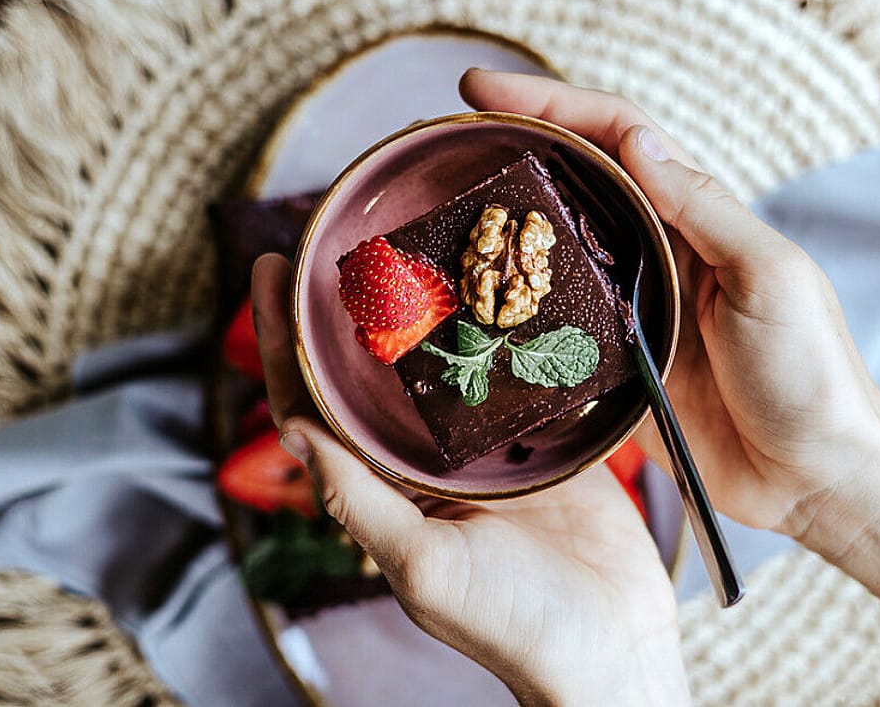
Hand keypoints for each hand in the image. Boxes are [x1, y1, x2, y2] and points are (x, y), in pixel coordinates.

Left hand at [251, 253, 689, 706]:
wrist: (611, 645)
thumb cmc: (512, 622)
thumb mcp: (423, 566)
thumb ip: (357, 502)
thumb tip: (289, 428)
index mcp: (384, 488)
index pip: (313, 403)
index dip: (281, 339)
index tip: (267, 267)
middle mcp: (426, 461)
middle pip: (370, 371)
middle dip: (347, 307)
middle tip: (336, 235)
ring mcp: (486, 448)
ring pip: (444, 363)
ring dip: (425, 308)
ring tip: (414, 242)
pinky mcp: (544, 439)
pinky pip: (517, 373)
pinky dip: (504, 331)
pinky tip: (502, 283)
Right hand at [460, 70, 879, 541]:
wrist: (814, 477)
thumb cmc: (810, 374)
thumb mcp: (768, 277)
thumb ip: (704, 208)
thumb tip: (637, 141)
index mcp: (698, 220)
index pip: (616, 138)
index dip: (552, 105)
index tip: (482, 88)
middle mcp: (660, 255)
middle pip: (575, 184)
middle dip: (514, 150)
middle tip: (446, 139)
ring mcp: (632, 311)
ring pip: (557, 254)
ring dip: (507, 228)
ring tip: (444, 213)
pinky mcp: (613, 369)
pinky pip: (554, 329)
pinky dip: (516, 311)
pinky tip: (475, 307)